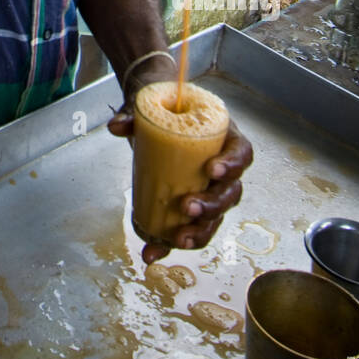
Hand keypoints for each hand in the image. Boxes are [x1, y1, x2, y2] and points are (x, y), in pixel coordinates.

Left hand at [107, 90, 253, 264]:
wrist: (159, 115)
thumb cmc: (167, 111)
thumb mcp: (154, 106)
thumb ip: (135, 114)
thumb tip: (116, 126)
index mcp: (225, 140)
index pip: (242, 154)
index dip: (231, 165)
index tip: (211, 170)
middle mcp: (223, 170)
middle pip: (230, 194)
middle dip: (212, 206)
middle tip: (188, 206)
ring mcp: (208, 191)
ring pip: (215, 218)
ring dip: (199, 233)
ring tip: (178, 239)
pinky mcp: (188, 208)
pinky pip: (186, 230)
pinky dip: (168, 245)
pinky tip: (152, 253)